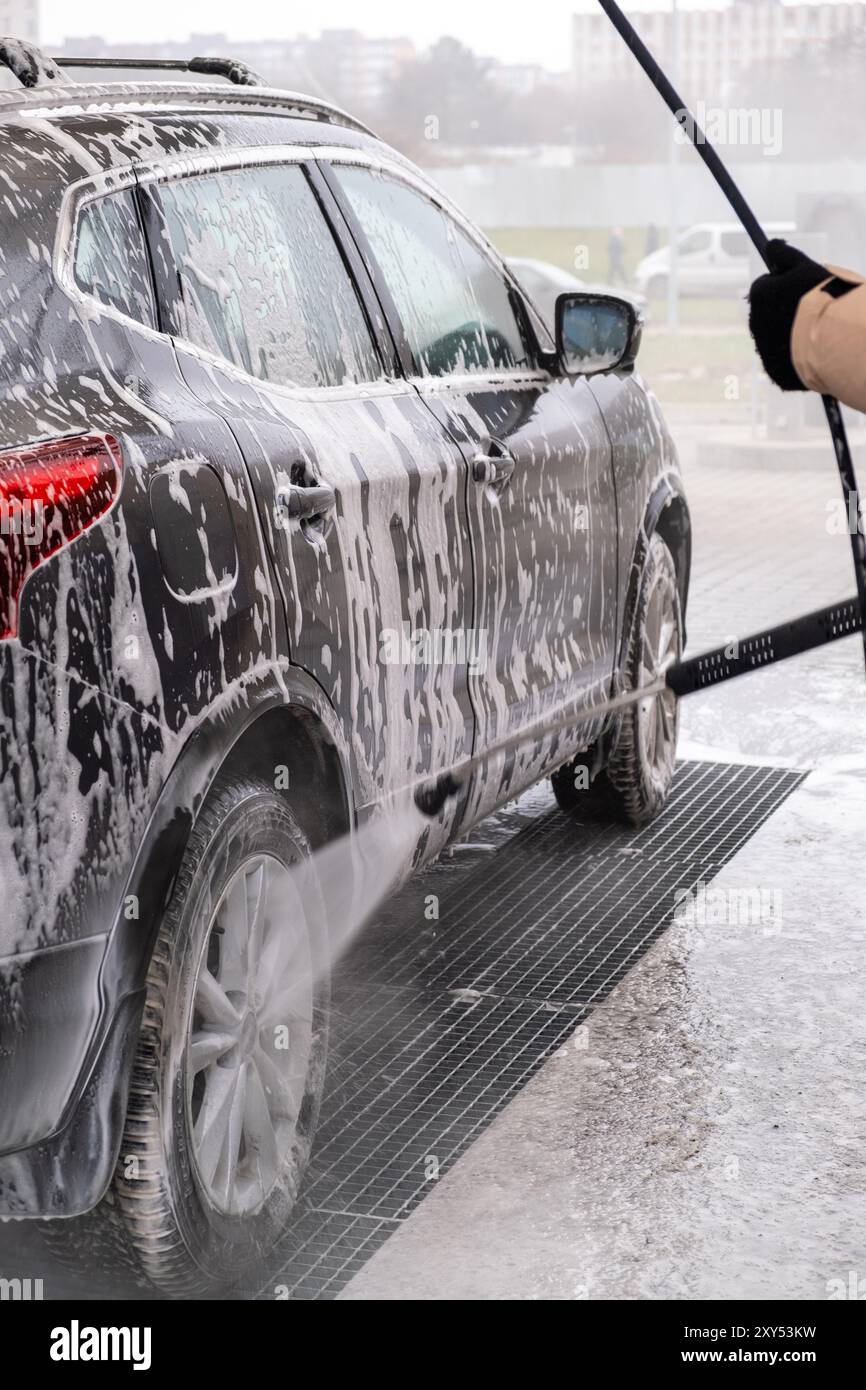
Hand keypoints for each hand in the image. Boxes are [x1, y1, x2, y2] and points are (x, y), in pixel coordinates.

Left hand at [749, 240, 828, 389]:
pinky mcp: (776, 372)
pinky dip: (795, 358)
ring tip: (817, 332)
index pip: (764, 285)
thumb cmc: (825, 297)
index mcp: (760, 296)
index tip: (800, 288)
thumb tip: (771, 245)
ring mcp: (765, 351)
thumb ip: (785, 254)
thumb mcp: (807, 267)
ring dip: (789, 335)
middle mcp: (755, 324)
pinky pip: (783, 362)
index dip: (783, 285)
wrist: (835, 339)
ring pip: (775, 339)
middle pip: (767, 314)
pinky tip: (814, 352)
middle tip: (812, 311)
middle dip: (784, 311)